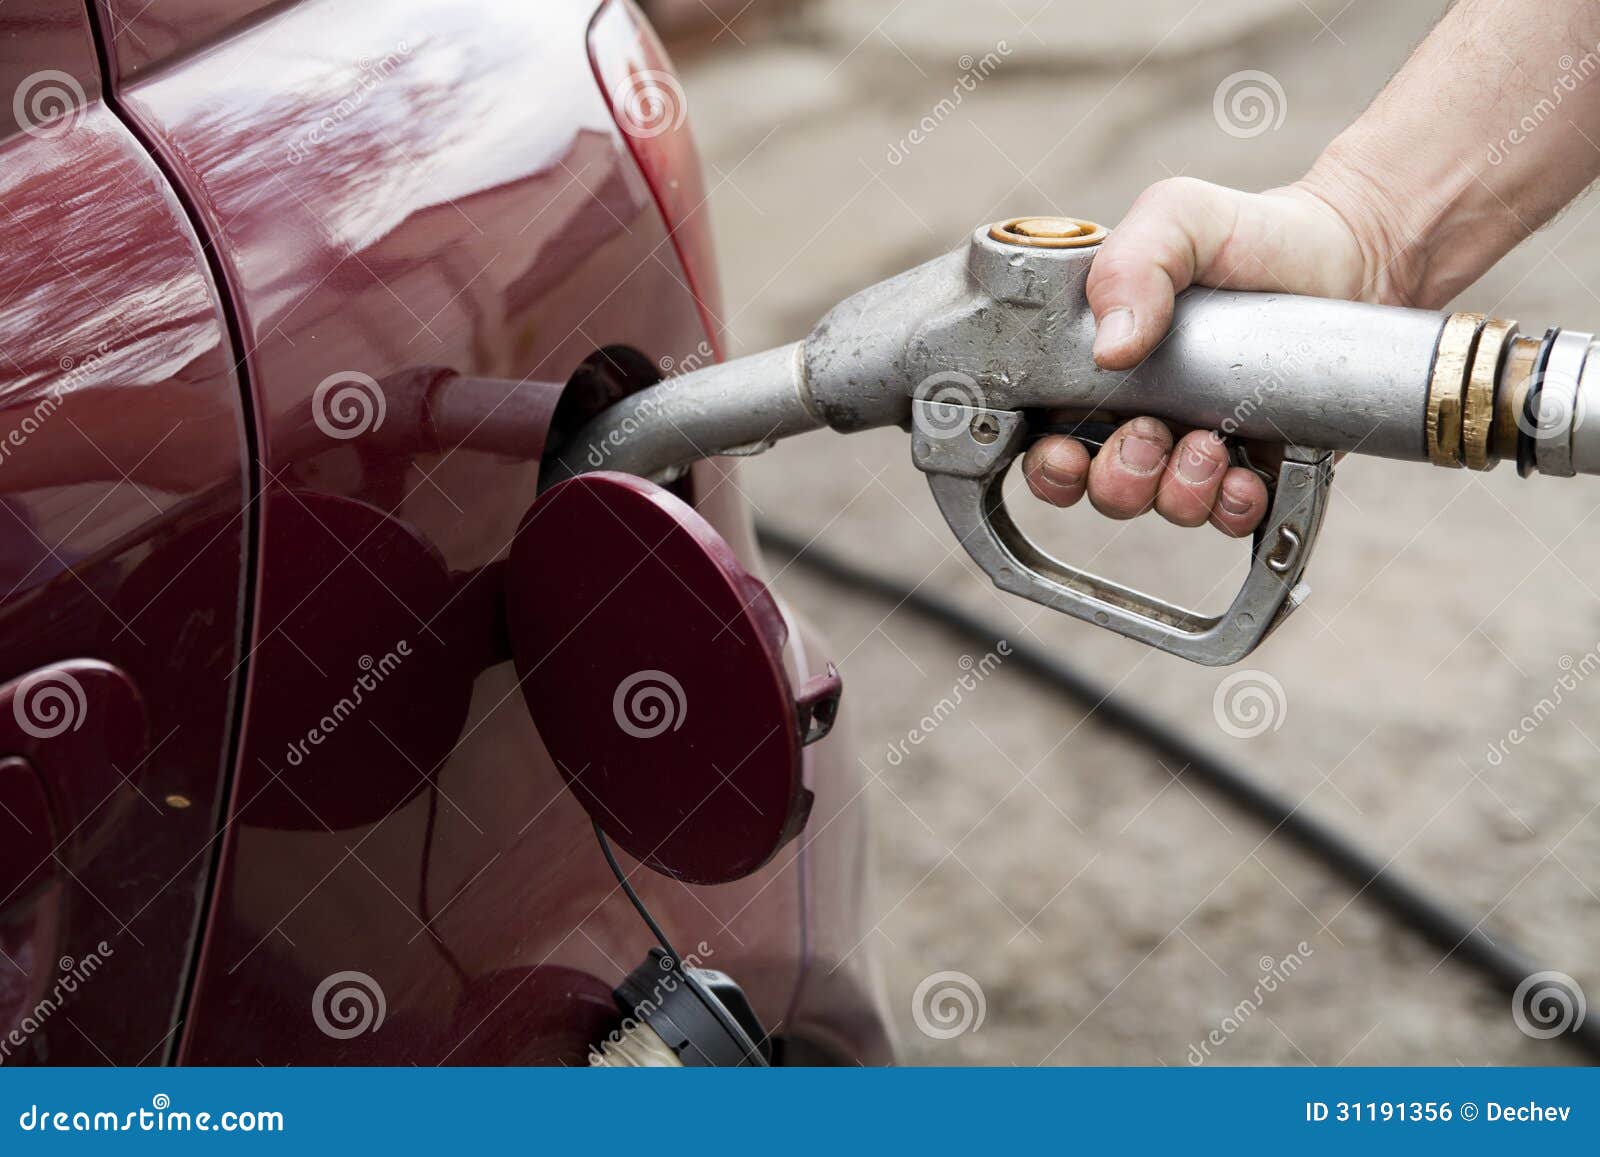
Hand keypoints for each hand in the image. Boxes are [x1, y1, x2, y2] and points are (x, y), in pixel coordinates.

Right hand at [1023, 177, 1373, 535]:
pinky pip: (1229, 517)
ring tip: (1209, 443)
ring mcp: (1199, 447)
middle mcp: (1142, 416)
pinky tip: (1242, 475)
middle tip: (1150, 433)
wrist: (1353, 253)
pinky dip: (1228, 508)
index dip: (1048, 465)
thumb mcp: (1177, 217)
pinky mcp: (1259, 468)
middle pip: (1100, 489)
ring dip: (1175, 491)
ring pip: (1162, 507)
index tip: (1065, 451)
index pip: (1046, 440)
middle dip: (1116, 479)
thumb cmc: (1251, 233)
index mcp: (1100, 368)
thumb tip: (1110, 351)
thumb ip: (1129, 265)